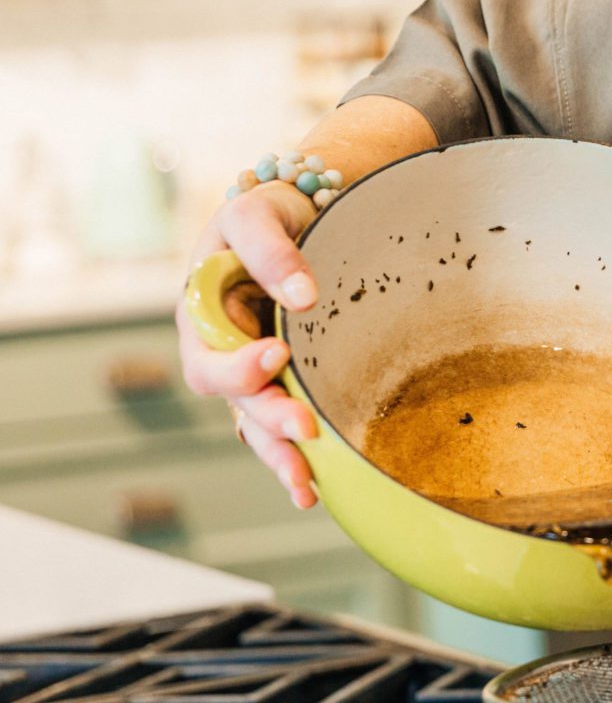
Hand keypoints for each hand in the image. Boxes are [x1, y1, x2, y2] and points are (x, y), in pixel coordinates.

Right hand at [175, 181, 320, 506]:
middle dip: (270, 418)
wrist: (300, 217)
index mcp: (203, 317)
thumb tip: (303, 297)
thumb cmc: (271, 213)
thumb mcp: (258, 214)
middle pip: (237, 401)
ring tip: (307, 490)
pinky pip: (284, 426)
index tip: (277, 353)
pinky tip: (317, 488)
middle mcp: (224, 353)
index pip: (210, 357)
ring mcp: (255, 374)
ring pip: (259, 426)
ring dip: (282, 457)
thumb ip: (272, 249)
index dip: (239, 365)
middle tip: (306, 428)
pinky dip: (298, 456)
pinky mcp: (286, 384)